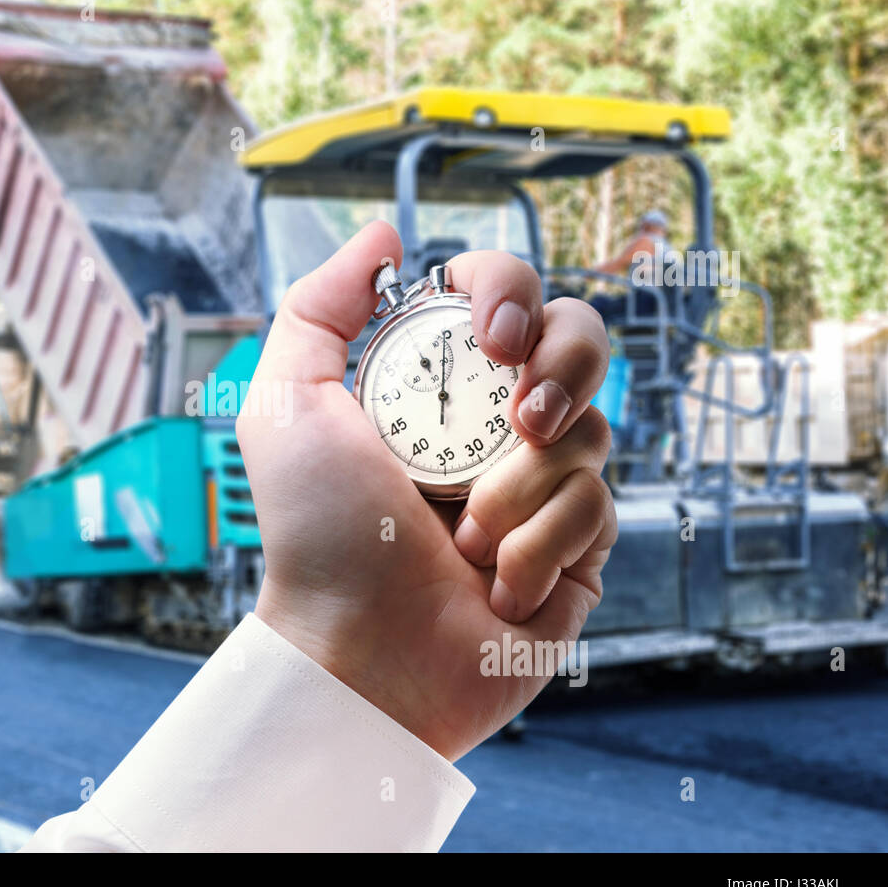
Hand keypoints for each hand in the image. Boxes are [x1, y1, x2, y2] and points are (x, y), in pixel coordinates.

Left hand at [235, 221, 615, 761]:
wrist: (360, 651)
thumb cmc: (318, 535)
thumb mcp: (288, 406)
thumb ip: (318, 309)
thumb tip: (386, 235)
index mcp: (435, 384)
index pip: (504, 297)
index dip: (514, 294)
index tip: (494, 339)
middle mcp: (493, 425)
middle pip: (580, 341)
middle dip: (565, 365)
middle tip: (523, 417)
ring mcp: (540, 485)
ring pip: (591, 430)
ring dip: (521, 486)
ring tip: (464, 536)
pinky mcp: (576, 550)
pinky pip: (600, 510)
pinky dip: (539, 546)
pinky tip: (493, 584)